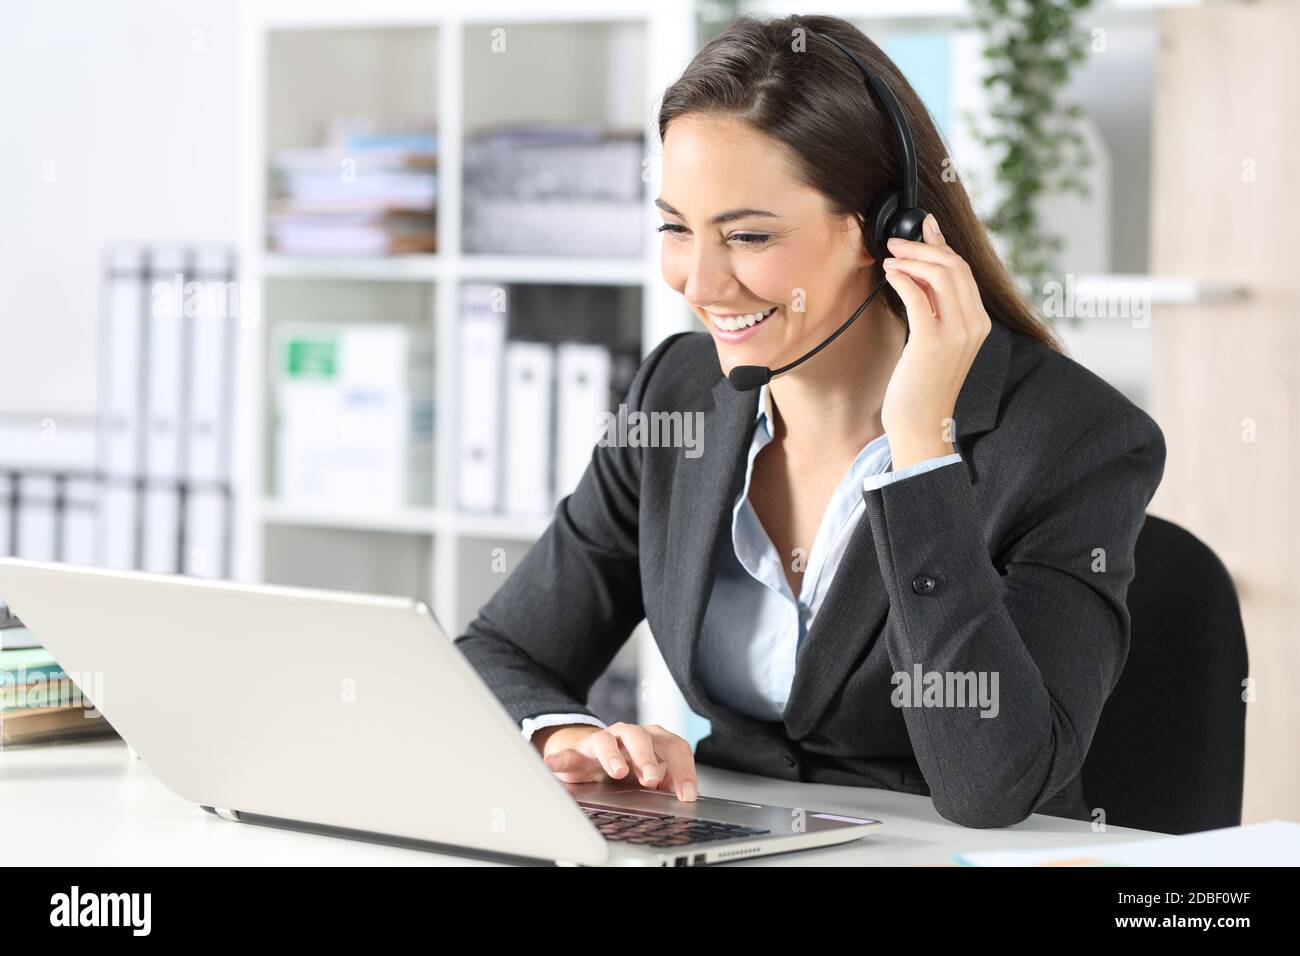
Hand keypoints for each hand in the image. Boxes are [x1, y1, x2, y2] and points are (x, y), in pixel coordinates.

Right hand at [536, 722, 698, 801]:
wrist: (590, 759)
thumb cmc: (626, 768)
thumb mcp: (649, 776)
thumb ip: (666, 781)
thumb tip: (684, 797)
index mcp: (652, 740)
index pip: (674, 747)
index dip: (683, 770)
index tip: (687, 794)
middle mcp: (628, 736)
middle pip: (641, 737)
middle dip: (647, 758)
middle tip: (651, 779)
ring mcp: (601, 741)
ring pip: (606, 739)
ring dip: (612, 755)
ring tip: (616, 771)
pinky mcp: (576, 751)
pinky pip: (566, 753)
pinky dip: (560, 759)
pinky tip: (553, 765)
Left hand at [879, 214, 992, 469]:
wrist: (921, 425)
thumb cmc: (922, 385)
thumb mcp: (934, 341)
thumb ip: (934, 310)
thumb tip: (920, 273)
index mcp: (978, 323)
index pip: (963, 271)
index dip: (941, 245)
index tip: (923, 228)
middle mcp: (973, 325)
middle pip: (955, 266)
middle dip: (923, 247)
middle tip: (895, 242)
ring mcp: (956, 334)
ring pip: (941, 275)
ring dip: (912, 259)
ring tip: (890, 257)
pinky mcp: (932, 342)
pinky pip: (919, 297)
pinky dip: (903, 279)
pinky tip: (890, 274)